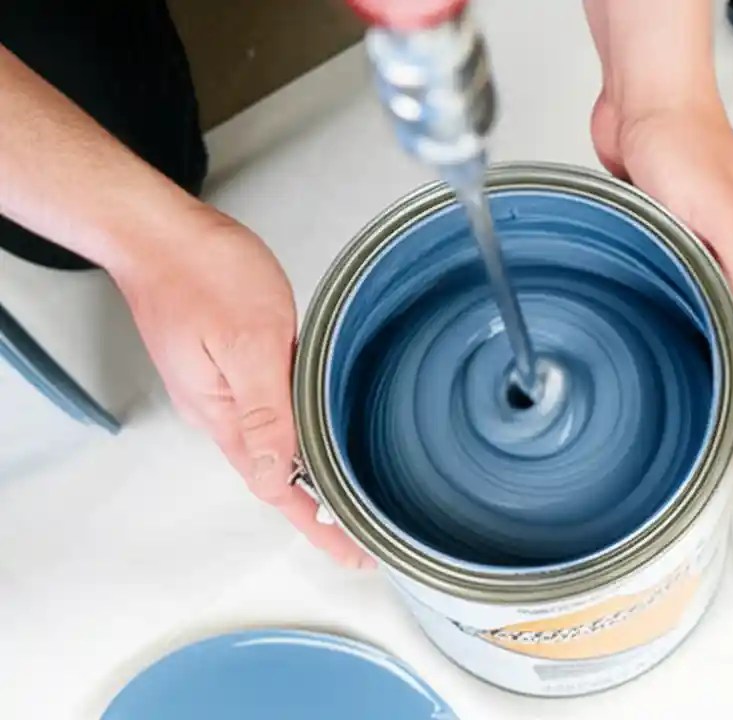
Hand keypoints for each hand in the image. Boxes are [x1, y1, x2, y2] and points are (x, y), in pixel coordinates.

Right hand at [110, 208, 370, 567]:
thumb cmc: (202, 273)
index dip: (317, 525)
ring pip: (276, 441)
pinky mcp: (230, 362)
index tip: (350, 553)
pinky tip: (321, 426)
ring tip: (349, 491)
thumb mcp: (249, 343)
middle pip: (277, 474)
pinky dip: (301, 428)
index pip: (276, 488)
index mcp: (224, 414)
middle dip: (319, 507)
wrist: (158, 232)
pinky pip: (271, 408)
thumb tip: (277, 476)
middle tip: (359, 530)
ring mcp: (223, 387)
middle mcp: (222, 409)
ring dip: (311, 470)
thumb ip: (265, 412)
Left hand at [591, 98, 732, 455]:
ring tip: (703, 408)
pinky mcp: (673, 239)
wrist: (648, 98)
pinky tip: (669, 343)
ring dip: (716, 366)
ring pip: (718, 324)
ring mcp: (705, 250)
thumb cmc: (685, 141)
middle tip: (726, 439)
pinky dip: (685, 331)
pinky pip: (686, 298)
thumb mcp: (722, 214)